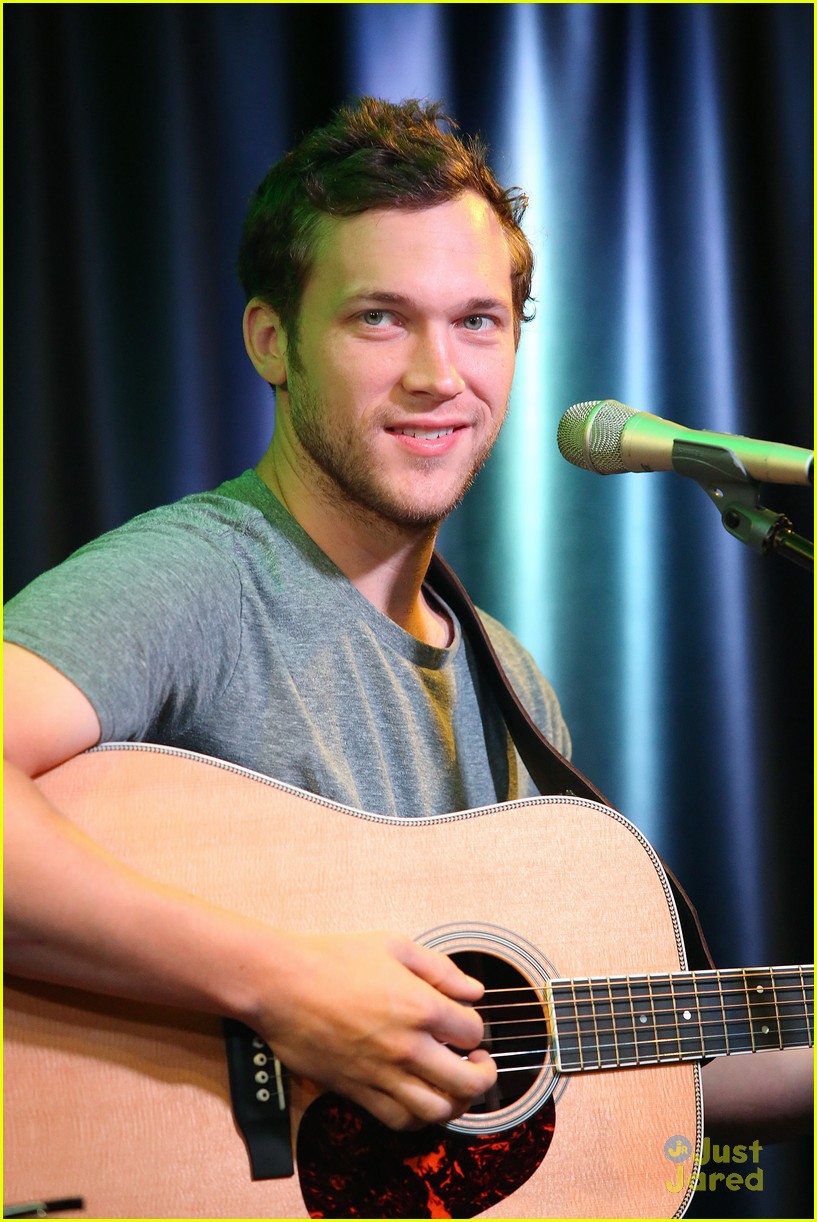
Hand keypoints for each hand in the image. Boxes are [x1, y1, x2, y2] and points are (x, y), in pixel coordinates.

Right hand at [253, 930, 496, 1129]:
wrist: (282, 984)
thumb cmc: (333, 958)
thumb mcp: (394, 945)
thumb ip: (440, 968)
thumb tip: (474, 990)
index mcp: (420, 1005)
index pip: (473, 1032)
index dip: (475, 1029)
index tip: (464, 1025)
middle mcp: (407, 1046)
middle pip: (467, 1082)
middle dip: (484, 1077)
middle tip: (479, 1065)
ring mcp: (382, 1073)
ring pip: (437, 1111)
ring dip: (456, 1103)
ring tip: (453, 1086)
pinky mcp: (357, 1090)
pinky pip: (399, 1120)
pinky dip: (418, 1118)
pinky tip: (420, 1099)